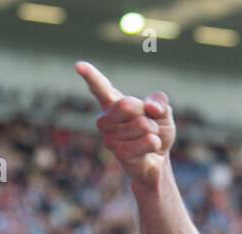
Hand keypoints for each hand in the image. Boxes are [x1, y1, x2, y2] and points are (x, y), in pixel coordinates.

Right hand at [75, 60, 174, 186]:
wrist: (157, 159)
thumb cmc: (155, 130)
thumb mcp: (162, 111)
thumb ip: (159, 102)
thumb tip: (151, 107)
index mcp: (112, 102)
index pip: (100, 87)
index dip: (90, 76)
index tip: (78, 66)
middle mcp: (105, 119)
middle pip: (126, 105)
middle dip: (147, 113)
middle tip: (148, 124)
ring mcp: (109, 137)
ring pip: (141, 125)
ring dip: (153, 131)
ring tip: (147, 137)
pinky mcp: (119, 153)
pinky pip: (146, 142)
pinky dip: (155, 143)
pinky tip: (150, 148)